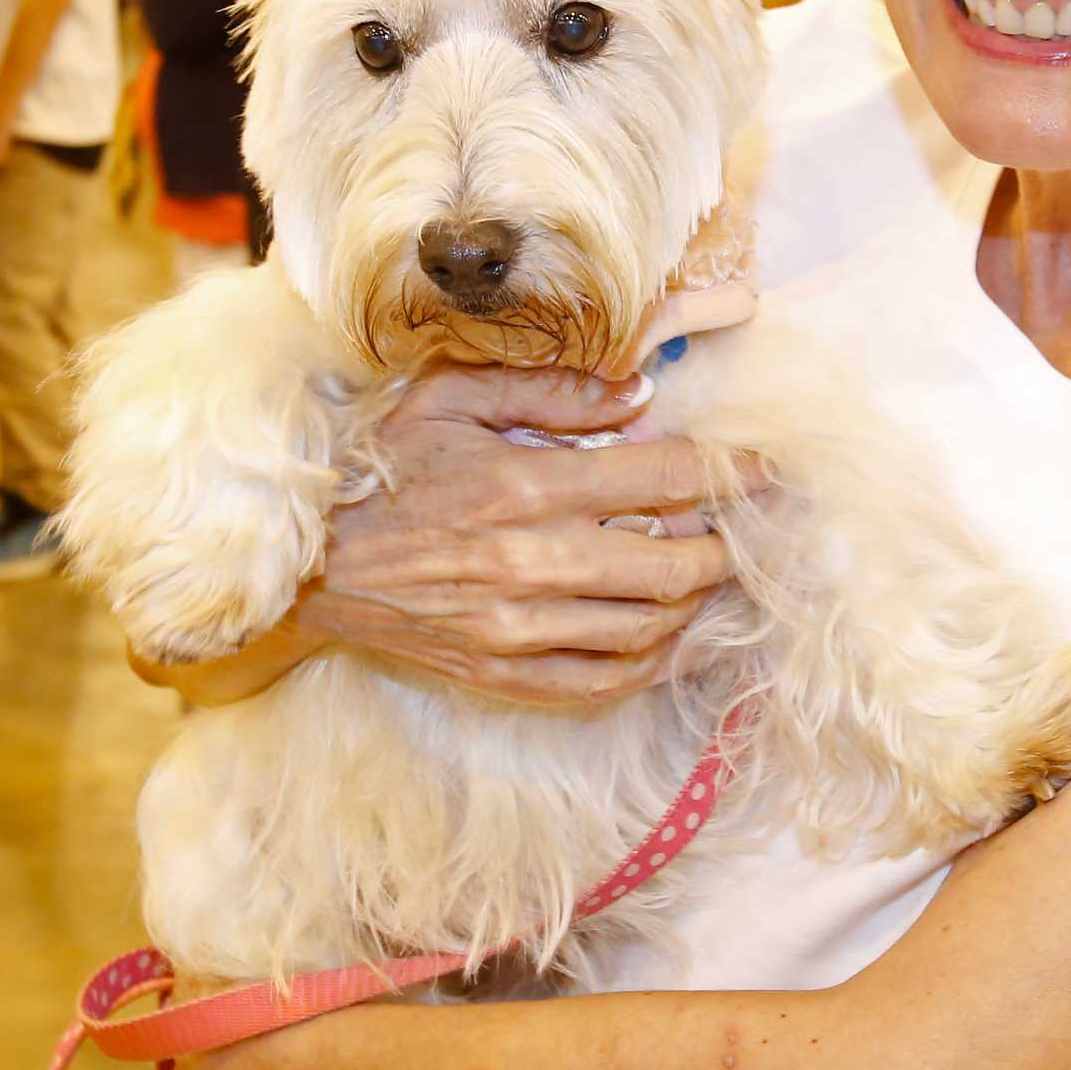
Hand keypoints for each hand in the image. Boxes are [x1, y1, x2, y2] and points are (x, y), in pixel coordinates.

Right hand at [297, 361, 753, 705]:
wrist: (305, 565)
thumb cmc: (379, 469)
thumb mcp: (449, 397)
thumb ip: (546, 390)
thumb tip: (635, 395)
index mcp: (522, 485)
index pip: (663, 479)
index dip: (729, 473)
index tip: (765, 469)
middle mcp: (531, 563)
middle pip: (674, 563)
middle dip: (726, 545)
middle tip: (745, 528)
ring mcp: (519, 629)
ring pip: (651, 626)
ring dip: (697, 602)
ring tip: (711, 573)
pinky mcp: (504, 673)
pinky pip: (606, 680)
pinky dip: (654, 660)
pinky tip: (670, 634)